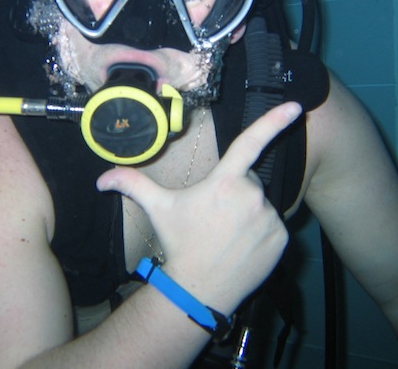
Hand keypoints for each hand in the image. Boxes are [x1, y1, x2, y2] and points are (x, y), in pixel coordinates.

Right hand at [96, 102, 301, 310]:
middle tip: (215, 216)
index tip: (296, 107)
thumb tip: (101, 179)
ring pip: (260, 204)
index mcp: (225, 181)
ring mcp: (269, 218)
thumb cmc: (179, 244)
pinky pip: (273, 226)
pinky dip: (261, 232)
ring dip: (248, 212)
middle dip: (235, 191)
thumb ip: (132, 185)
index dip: (273, 122)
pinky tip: (241, 246)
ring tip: (227, 234)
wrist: (199, 290)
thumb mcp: (158, 210)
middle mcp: (251, 195)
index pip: (251, 143)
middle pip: (248, 180)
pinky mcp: (280, 238)